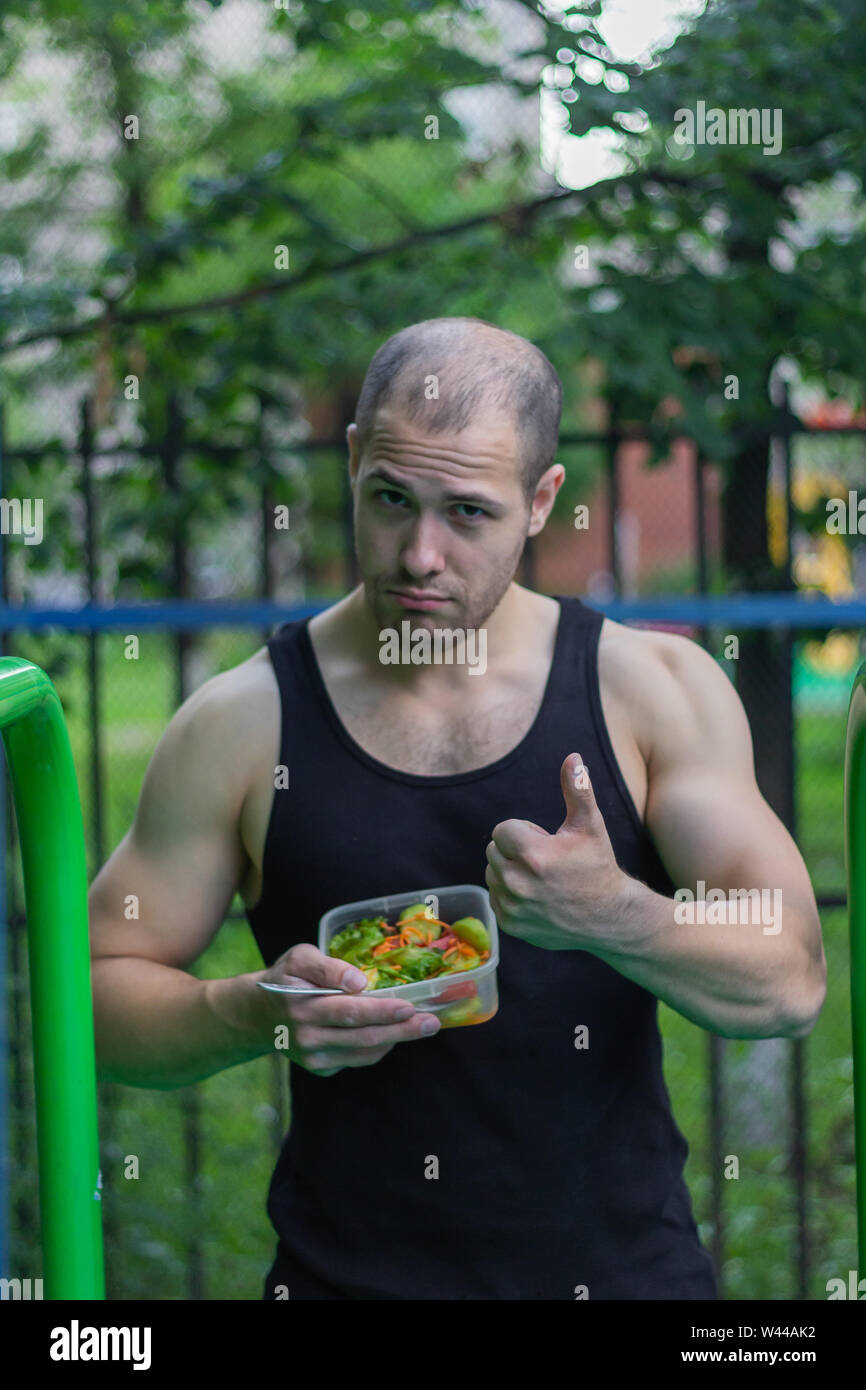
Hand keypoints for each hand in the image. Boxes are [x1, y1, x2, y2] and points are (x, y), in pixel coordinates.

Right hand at [257, 942, 440, 1075]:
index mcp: (302, 1006)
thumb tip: (360, 982)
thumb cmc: (287, 979)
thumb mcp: (300, 958)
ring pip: (364, 1052)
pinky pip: (358, 1059)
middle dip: (401, 1029)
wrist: (259, 1015)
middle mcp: (307, 1037)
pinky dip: (379, 1047)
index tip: (409, 1005)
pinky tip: (392, 1033)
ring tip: (423, 1026)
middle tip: (431, 1022)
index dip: (381, 1010)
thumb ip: (328, 967)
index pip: (348, 1010)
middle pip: (362, 1035)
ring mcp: (313, 1058)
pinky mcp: (320, 1069)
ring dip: (396, 1040)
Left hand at [485, 752, 636, 951]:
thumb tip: (573, 757)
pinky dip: (508, 894)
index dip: (524, 832)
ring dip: (509, 871)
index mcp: (533, 855)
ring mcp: (512, 907)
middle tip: (545, 861)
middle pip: (494, 850)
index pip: (503, 830)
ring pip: (492, 873)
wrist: (608, 918)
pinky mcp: (510, 925)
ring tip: (540, 879)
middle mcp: (518, 883)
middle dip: (515, 850)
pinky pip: (494, 897)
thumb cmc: (598, 866)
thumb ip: (577, 789)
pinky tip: (535, 896)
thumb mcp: (590, 826)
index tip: (545, 842)